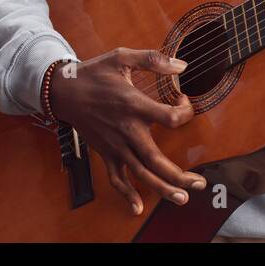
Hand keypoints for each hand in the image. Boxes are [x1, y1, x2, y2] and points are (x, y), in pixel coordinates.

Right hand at [46, 48, 205, 214]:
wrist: (64, 92)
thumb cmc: (94, 74)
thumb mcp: (121, 57)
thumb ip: (153, 60)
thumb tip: (182, 67)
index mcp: (133, 105)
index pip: (169, 118)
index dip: (185, 112)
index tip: (184, 102)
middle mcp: (126, 130)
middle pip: (156, 158)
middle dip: (179, 174)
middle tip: (200, 183)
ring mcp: (115, 145)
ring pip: (140, 172)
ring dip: (162, 188)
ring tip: (182, 197)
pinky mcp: (106, 153)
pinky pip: (116, 178)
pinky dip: (126, 194)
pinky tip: (138, 208)